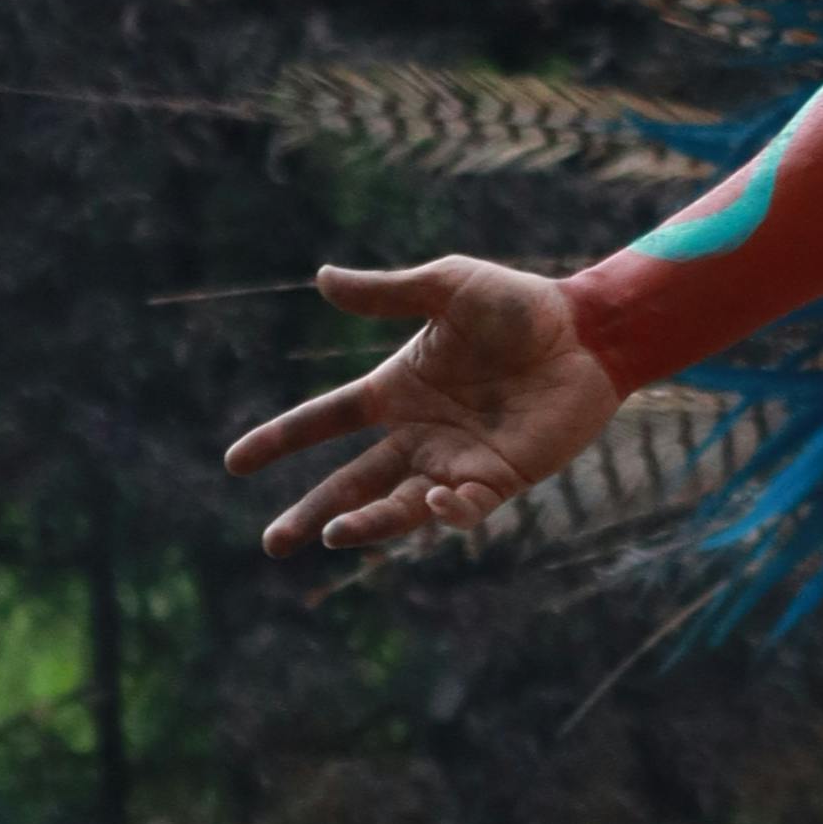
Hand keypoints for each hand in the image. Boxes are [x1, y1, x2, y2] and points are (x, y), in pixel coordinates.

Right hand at [227, 258, 616, 555]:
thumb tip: (320, 279)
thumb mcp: (447, 287)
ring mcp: (455, 461)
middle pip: (351, 482)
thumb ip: (386, 292)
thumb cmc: (520, 306)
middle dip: (311, 514)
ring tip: (334, 536)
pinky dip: (444, 510)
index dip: (280, 439)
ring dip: (367, 524)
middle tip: (273, 544)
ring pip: (398, 505)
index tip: (234, 462)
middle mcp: (419, 433)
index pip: (324, 420)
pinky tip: (434, 498)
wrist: (588, 332)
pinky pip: (460, 507)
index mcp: (397, 390)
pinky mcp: (498, 480)